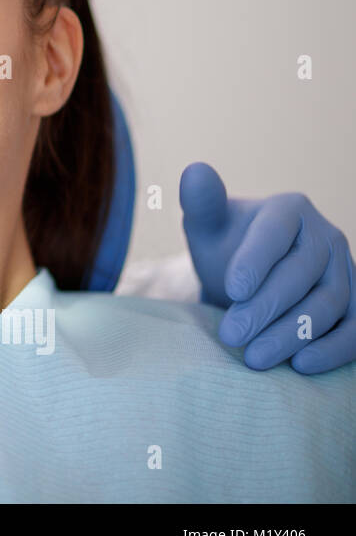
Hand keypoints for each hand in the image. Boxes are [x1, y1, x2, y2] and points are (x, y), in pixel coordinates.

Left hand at [180, 162, 353, 373]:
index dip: (257, 260)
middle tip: (231, 336)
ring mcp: (346, 271)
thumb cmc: (225, 245)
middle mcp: (326, 235)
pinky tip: (301, 366)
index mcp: (290, 208)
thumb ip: (202, 201)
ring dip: (292, 334)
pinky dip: (332, 350)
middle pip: (301, 274)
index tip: (232, 289)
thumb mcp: (207, 224)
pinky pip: (354, 329)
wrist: (250, 277)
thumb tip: (195, 170)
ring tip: (254, 358)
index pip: (276, 233)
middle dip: (265, 308)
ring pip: (328, 304)